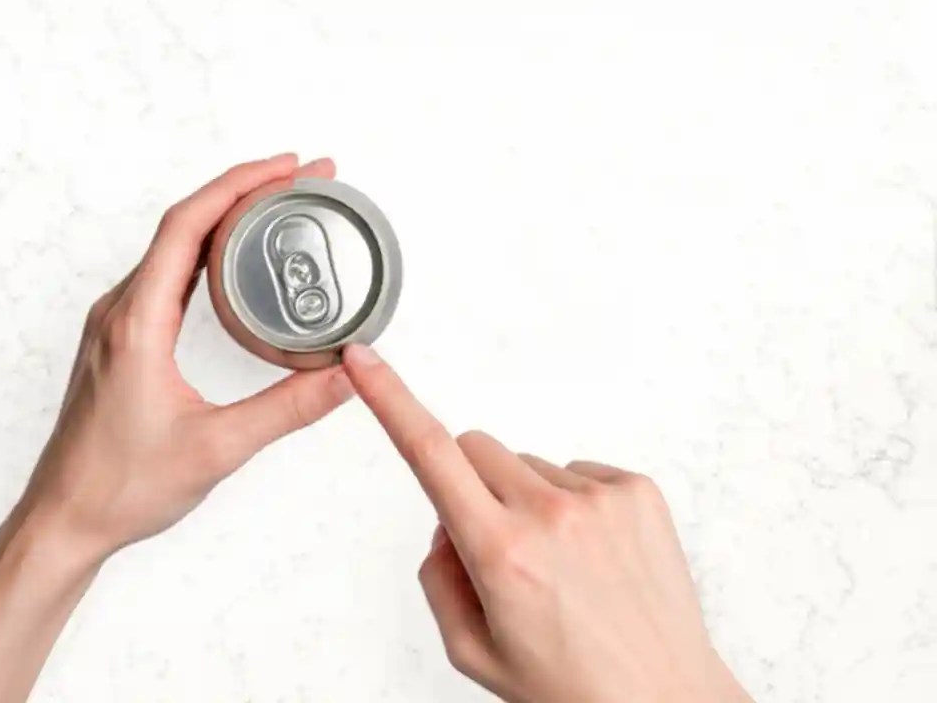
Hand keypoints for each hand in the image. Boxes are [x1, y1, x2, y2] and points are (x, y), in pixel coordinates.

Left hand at [21, 153, 353, 554]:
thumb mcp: (218, 448)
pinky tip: (234, 265)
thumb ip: (288, 409)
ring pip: (170, 249)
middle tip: (304, 180)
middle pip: (182, 224)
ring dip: (224, 221)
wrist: (63, 519)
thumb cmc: (121, 487)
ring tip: (279, 208)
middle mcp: (119, 311)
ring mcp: (114, 325)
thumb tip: (346, 376)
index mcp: (137, 322)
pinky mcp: (117, 342)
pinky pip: (162, 278)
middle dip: (245, 192)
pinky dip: (203, 255)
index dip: (241, 184)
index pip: (188, 224)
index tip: (288, 166)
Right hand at [342, 345, 750, 702]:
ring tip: (560, 565)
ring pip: (525, 464)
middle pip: (472, 448)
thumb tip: (445, 523)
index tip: (364, 361)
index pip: (428, 454)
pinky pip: (576, 471)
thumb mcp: (473, 650)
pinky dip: (571, 504)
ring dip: (525, 500)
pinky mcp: (637, 491)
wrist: (666, 700)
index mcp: (501, 554)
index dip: (389, 399)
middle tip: (494, 542)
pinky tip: (591, 556)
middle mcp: (550, 515)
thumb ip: (439, 578)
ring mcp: (599, 498)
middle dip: (466, 483)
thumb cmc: (572, 686)